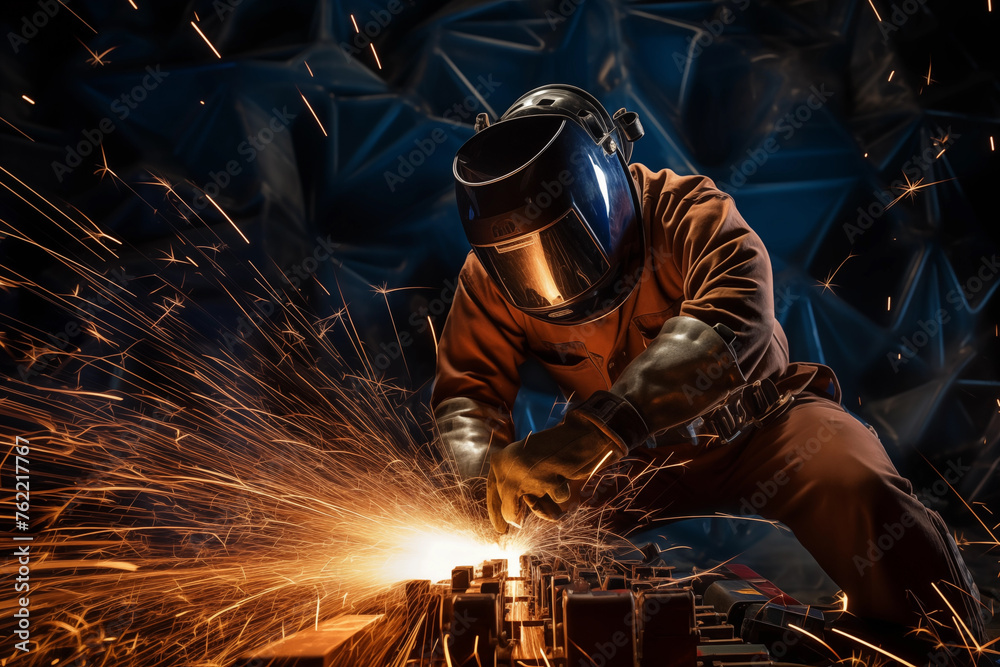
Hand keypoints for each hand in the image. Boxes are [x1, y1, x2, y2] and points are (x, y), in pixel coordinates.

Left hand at [485, 413, 624, 532]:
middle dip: (521, 515)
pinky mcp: (547, 482)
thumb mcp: (527, 465)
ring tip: (551, 487)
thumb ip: (517, 486)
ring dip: (546, 505)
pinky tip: (561, 478)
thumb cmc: (552, 448)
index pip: (492, 492)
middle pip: (509, 508)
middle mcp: (507, 468)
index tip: (499, 529)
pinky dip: (561, 493)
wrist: (576, 433)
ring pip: (535, 508)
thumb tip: (514, 523)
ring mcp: (526, 476)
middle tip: (527, 520)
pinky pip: (556, 502)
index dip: (495, 512)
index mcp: (499, 461)